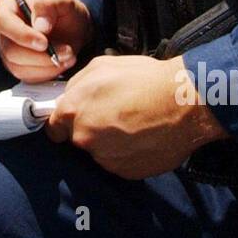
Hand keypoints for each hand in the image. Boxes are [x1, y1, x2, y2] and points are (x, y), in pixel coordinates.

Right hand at [0, 0, 91, 81]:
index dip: (21, 34)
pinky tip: (62, 63)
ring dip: (47, 66)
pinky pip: (28, 77)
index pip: (2, 21)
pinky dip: (48, 73)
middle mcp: (4, 30)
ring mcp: (9, 51)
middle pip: (10, 50)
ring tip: (68, 56)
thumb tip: (39, 26)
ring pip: (18, 67)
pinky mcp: (19, 67)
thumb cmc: (64, 11)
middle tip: (66, 51)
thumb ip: (48, 5)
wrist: (74, 29)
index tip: (44, 43)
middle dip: (41, 56)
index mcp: (7, 7)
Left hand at [45, 54, 227, 178]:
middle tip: (115, 115)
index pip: (53, 128)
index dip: (64, 123)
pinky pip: (120, 163)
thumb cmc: (145, 80)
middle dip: (91, 129)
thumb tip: (70, 98)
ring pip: (101, 152)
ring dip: (111, 142)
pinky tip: (143, 137)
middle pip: (79, 139)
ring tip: (134, 124)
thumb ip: (77, 85)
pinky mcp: (127, 172)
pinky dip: (128, 153)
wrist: (184, 104)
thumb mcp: (102, 66)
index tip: (75, 120)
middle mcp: (85, 138)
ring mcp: (106, 158)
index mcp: (74, 111)